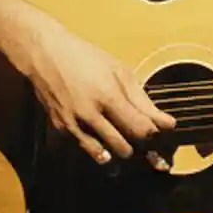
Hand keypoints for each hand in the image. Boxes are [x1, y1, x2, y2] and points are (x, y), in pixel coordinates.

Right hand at [23, 22, 176, 169]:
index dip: (155, 138)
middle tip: (149, 152)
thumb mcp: (119, 72)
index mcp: (109, 96)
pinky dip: (97, 153)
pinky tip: (105, 152)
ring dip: (119, 158)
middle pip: (123, 147)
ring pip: (102, 156)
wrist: (44, 54)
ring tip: (128, 154)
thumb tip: (168, 124)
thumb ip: (143, 101)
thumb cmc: (87, 59)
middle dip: (139, 153)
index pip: (141, 130)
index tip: (162, 136)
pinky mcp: (60, 130)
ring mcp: (72, 124)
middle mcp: (89, 114)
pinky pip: (83, 150)